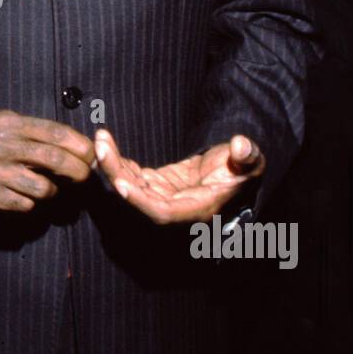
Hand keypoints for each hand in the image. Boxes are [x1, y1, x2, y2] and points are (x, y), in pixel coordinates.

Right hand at [0, 110, 95, 211]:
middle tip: (86, 176)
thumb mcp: (8, 126)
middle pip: (54, 159)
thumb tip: (81, 147)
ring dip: (54, 191)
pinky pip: (25, 205)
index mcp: (8, 123)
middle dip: (78, 170)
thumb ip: (38, 133)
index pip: (55, 132)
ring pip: (43, 188)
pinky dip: (33, 204)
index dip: (80, 145)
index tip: (92, 155)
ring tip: (50, 188)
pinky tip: (27, 196)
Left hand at [94, 129, 264, 224]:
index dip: (141, 202)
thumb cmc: (244, 171)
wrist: (233, 172)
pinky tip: (107, 144)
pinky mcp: (155, 184)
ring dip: (113, 165)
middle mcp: (174, 208)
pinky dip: (118, 162)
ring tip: (101, 140)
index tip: (122, 185)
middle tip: (101, 148)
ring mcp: (162, 196)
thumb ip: (248, 157)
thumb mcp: (252, 163)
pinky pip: (132, 175)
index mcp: (197, 210)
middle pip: (138, 198)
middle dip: (117, 175)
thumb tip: (241, 145)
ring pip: (130, 185)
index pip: (163, 213)